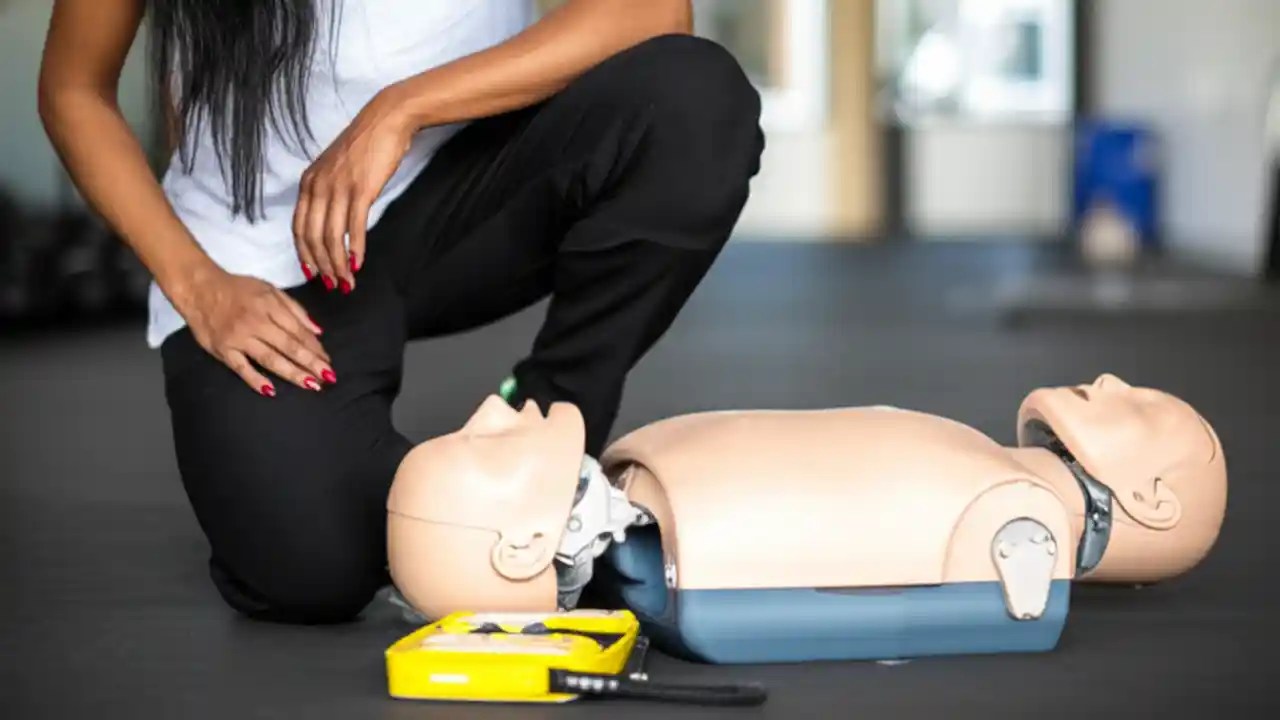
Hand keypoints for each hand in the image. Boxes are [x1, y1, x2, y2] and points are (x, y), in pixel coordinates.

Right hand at [175, 266, 333, 395]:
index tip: (328, 361)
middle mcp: (256, 323)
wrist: (199, 288)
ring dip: (292, 373)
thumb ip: (295, 309)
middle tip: (328, 378)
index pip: (298, 331)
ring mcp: (239, 338)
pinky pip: (241, 368)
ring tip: (311, 385)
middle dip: (310, 363)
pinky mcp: (223, 350)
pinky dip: (255, 379)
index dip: (315, 348)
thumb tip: (318, 331)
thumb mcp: (270, 289)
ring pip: (270, 359)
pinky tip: (271, 390)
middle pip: (288, 346)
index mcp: (270, 307)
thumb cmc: (237, 288)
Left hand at [293, 88, 414, 293]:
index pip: (299, 227)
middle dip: (322, 266)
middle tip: (332, 285)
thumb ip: (327, 192)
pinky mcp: (361, 190)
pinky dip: (355, 249)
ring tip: (347, 281)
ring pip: (332, 237)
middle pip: (313, 237)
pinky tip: (358, 263)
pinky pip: (354, 228)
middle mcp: (318, 187)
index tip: (312, 273)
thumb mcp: (334, 168)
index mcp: (309, 182)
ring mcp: (339, 188)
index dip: (304, 254)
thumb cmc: (364, 146)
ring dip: (338, 263)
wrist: (385, 121)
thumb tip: (329, 221)